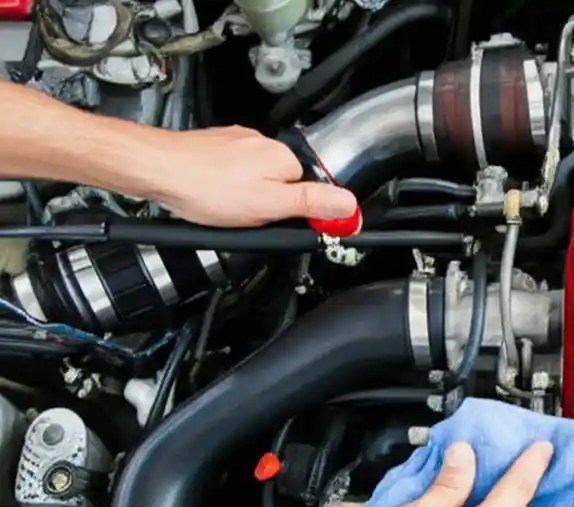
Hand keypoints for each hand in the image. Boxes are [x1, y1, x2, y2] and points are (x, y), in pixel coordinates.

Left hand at [146, 126, 356, 226]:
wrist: (155, 170)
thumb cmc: (204, 186)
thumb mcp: (268, 206)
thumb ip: (311, 205)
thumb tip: (349, 204)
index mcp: (282, 158)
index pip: (309, 189)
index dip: (299, 213)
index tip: (285, 226)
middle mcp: (261, 144)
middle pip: (282, 184)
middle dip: (268, 206)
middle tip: (248, 221)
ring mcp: (235, 144)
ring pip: (254, 180)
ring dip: (244, 198)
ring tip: (224, 210)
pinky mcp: (213, 148)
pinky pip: (231, 174)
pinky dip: (224, 188)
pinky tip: (212, 199)